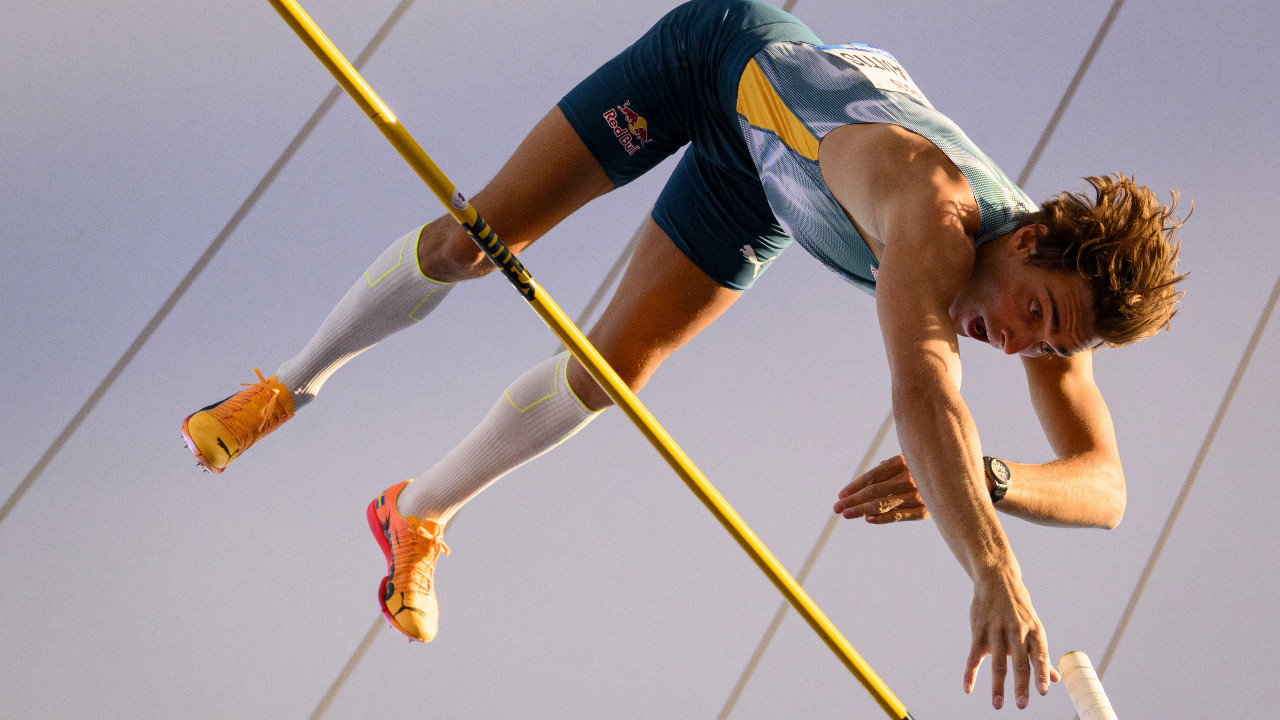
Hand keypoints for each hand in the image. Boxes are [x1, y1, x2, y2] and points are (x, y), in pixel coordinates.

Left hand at [832, 455, 929, 523]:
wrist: (961, 476)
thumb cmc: (927, 465)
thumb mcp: (909, 459)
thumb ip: (889, 468)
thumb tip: (866, 483)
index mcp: (903, 462)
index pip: (872, 476)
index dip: (855, 486)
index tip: (841, 495)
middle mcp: (909, 479)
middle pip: (874, 491)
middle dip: (853, 500)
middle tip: (837, 508)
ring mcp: (917, 496)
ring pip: (883, 505)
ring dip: (862, 510)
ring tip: (846, 514)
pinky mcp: (925, 511)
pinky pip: (899, 516)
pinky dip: (882, 518)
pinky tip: (867, 519)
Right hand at [964, 569, 1059, 708]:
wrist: (997, 580)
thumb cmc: (1018, 609)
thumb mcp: (1033, 628)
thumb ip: (1041, 655)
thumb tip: (1055, 679)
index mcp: (1034, 632)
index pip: (1039, 656)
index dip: (1041, 673)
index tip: (1043, 691)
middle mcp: (1016, 632)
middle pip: (1019, 663)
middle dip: (1021, 685)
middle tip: (1022, 705)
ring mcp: (996, 631)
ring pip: (997, 663)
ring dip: (997, 685)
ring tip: (997, 704)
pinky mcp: (978, 631)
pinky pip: (973, 656)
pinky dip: (970, 673)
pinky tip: (967, 688)